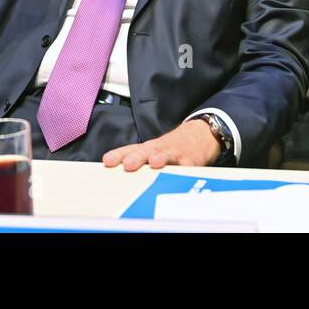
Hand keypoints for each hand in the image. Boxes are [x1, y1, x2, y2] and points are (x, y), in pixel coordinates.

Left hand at [102, 119, 221, 171]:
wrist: (200, 134)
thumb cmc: (172, 147)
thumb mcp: (153, 152)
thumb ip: (136, 161)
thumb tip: (113, 175)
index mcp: (147, 149)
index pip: (130, 150)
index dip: (119, 155)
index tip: (108, 161)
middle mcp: (159, 149)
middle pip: (146, 152)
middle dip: (137, 157)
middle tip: (128, 164)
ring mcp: (175, 153)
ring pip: (167, 155)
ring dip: (160, 158)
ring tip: (154, 162)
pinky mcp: (191, 160)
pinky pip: (188, 167)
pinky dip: (184, 170)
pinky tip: (181, 173)